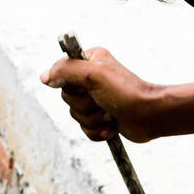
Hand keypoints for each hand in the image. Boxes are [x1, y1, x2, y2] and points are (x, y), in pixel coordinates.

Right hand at [39, 46, 161, 142]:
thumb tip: (44, 78)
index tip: (86, 87)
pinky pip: (86, 130)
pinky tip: (112, 126)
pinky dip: (98, 131)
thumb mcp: (93, 74)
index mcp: (88, 62)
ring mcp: (96, 100)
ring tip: (111, 114)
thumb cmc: (125, 92)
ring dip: (94, 119)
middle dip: (85, 105)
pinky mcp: (102, 119)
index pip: (61, 74)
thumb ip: (66, 71)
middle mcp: (91, 80)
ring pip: (76, 116)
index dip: (71, 86)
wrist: (149, 116)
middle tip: (103, 101)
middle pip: (67, 98)